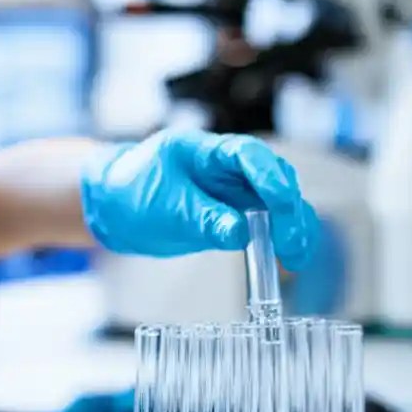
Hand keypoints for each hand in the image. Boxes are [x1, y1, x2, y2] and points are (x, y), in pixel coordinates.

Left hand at [80, 130, 319, 268]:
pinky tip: (288, 261)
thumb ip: (203, 218)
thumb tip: (240, 234)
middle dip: (289, 211)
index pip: (248, 155)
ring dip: (293, 228)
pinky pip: (268, 224)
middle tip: (291, 245)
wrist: (116, 208)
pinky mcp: (236, 214)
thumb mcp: (164, 207)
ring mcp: (235, 190)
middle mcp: (228, 167)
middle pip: (274, 178)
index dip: (270, 178)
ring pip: (278, 203)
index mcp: (206, 150)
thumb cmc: (133, 193)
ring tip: (295, 260)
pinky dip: (280, 240)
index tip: (283, 204)